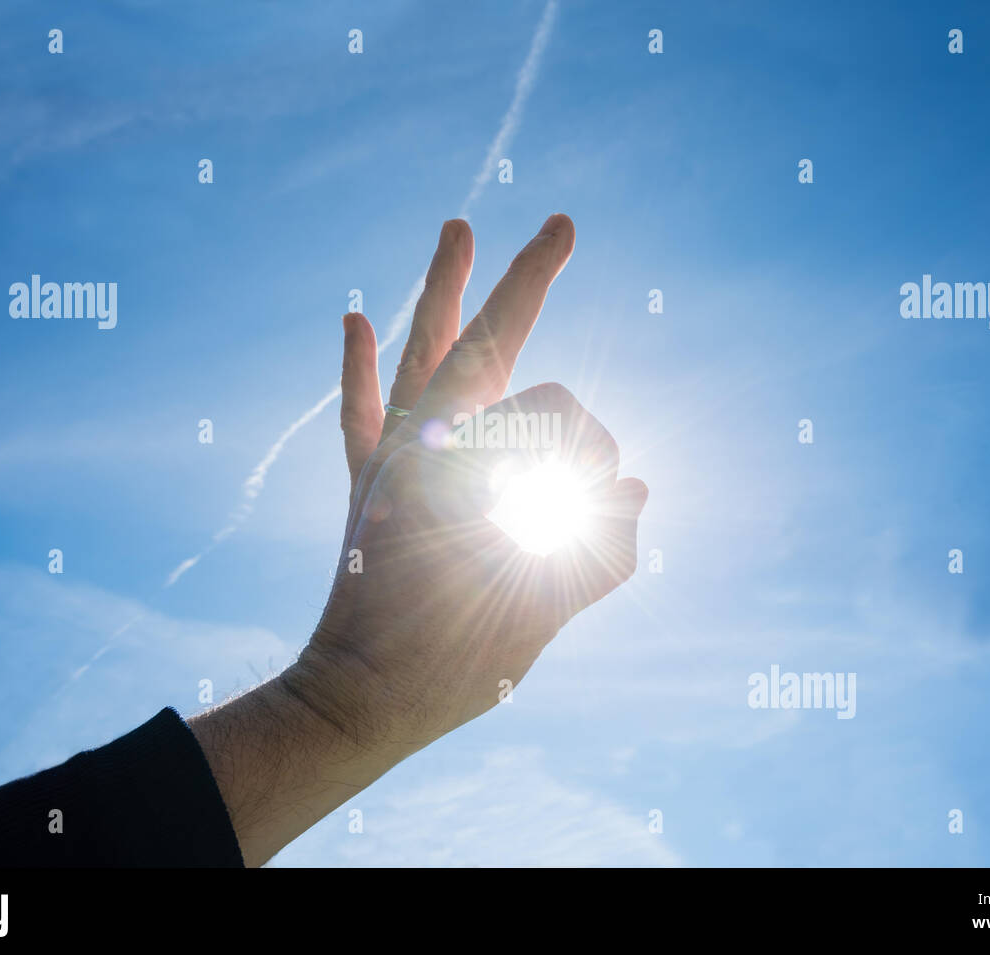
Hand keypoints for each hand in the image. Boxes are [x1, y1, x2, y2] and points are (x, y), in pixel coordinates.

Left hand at [296, 213, 647, 747]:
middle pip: (482, 334)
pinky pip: (359, 412)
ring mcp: (391, 453)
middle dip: (527, 277)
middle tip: (560, 226)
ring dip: (440, 287)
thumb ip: (605, 545)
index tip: (603, 494)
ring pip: (418, 349)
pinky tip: (356, 321)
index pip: (556, 405)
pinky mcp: (367, 481)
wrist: (364, 694)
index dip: (591, 444)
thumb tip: (633, 490)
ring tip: (456, 228)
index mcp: (472, 460)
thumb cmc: (458, 659)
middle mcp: (426, 438)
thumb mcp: (549, 605)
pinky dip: (360, 370)